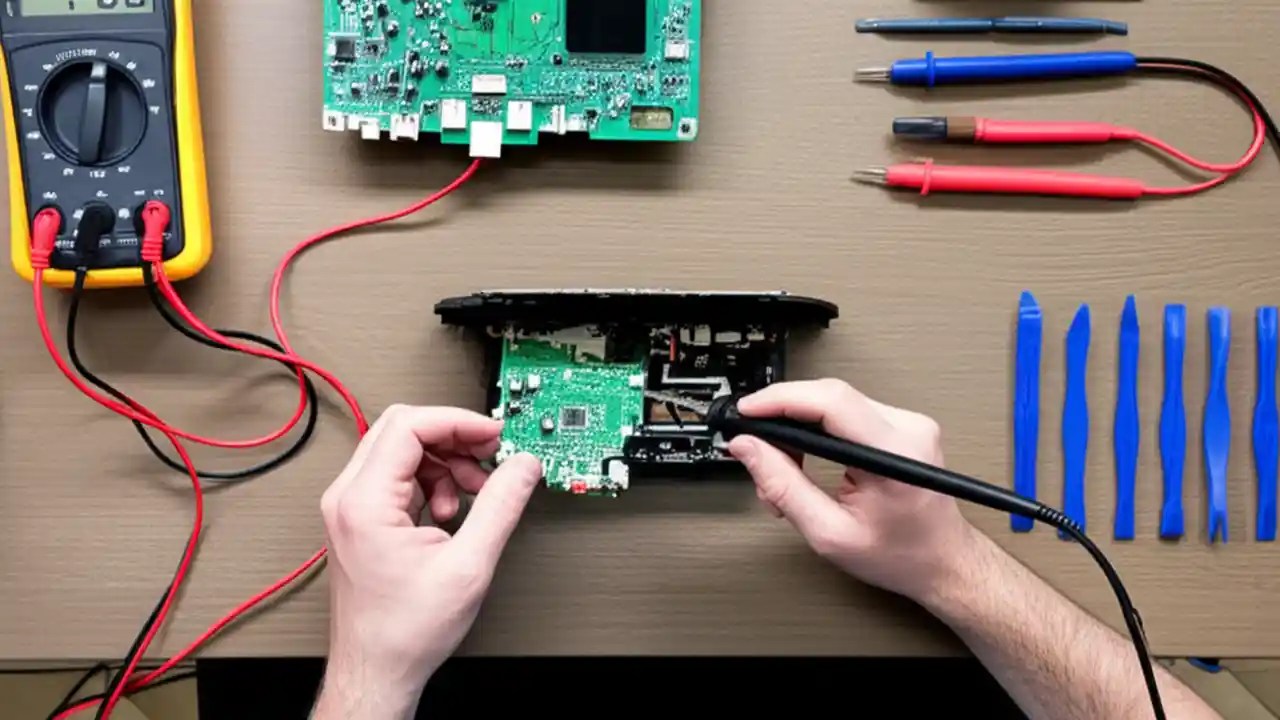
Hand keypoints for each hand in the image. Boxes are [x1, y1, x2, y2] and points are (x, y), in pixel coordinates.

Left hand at [314, 405, 542, 718]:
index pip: (409, 426)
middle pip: (402, 430)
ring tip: (473, 494)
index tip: (491, 434)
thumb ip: (501, 507)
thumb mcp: (468, 565)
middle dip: (453, 438)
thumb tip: (523, 468)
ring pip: (401, 450)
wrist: (378, 669)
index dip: (457, 422)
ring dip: (445, 462)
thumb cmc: (404, 631)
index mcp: (364, 502)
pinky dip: (432, 482)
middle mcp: (348, 498)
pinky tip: (452, 512)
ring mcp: (351, 507)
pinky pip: (398, 476)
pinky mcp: (361, 518)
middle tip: (490, 454)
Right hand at [726, 380, 975, 604]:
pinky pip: (847, 412)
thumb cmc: (901, 554)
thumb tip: (748, 449)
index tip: (748, 411)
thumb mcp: (829, 534)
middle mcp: (908, 428)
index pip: (830, 401)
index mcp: (895, 454)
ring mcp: (909, 422)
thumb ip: (783, 488)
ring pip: (833, 403)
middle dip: (783, 422)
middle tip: (758, 452)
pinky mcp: (902, 424)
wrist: (942, 561)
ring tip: (784, 469)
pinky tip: (807, 458)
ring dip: (798, 430)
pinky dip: (818, 432)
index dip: (781, 400)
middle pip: (828, 397)